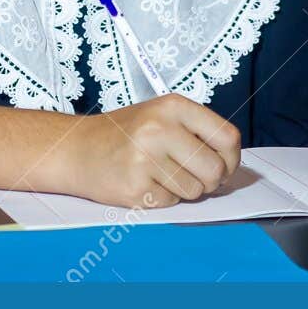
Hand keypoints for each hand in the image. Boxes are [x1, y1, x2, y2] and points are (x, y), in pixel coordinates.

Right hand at [66, 93, 241, 208]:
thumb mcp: (162, 116)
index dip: (231, 158)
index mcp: (173, 106)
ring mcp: (146, 158)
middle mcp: (160, 128)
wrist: (76, 148)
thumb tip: (230, 164)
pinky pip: (169, 202)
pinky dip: (162, 198)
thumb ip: (196, 133)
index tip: (224, 165)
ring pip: (194, 190)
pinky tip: (145, 182)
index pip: (227, 137)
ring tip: (161, 175)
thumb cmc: (125, 134)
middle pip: (214, 169)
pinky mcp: (135, 187)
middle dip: (210, 181)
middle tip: (194, 177)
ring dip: (183, 190)